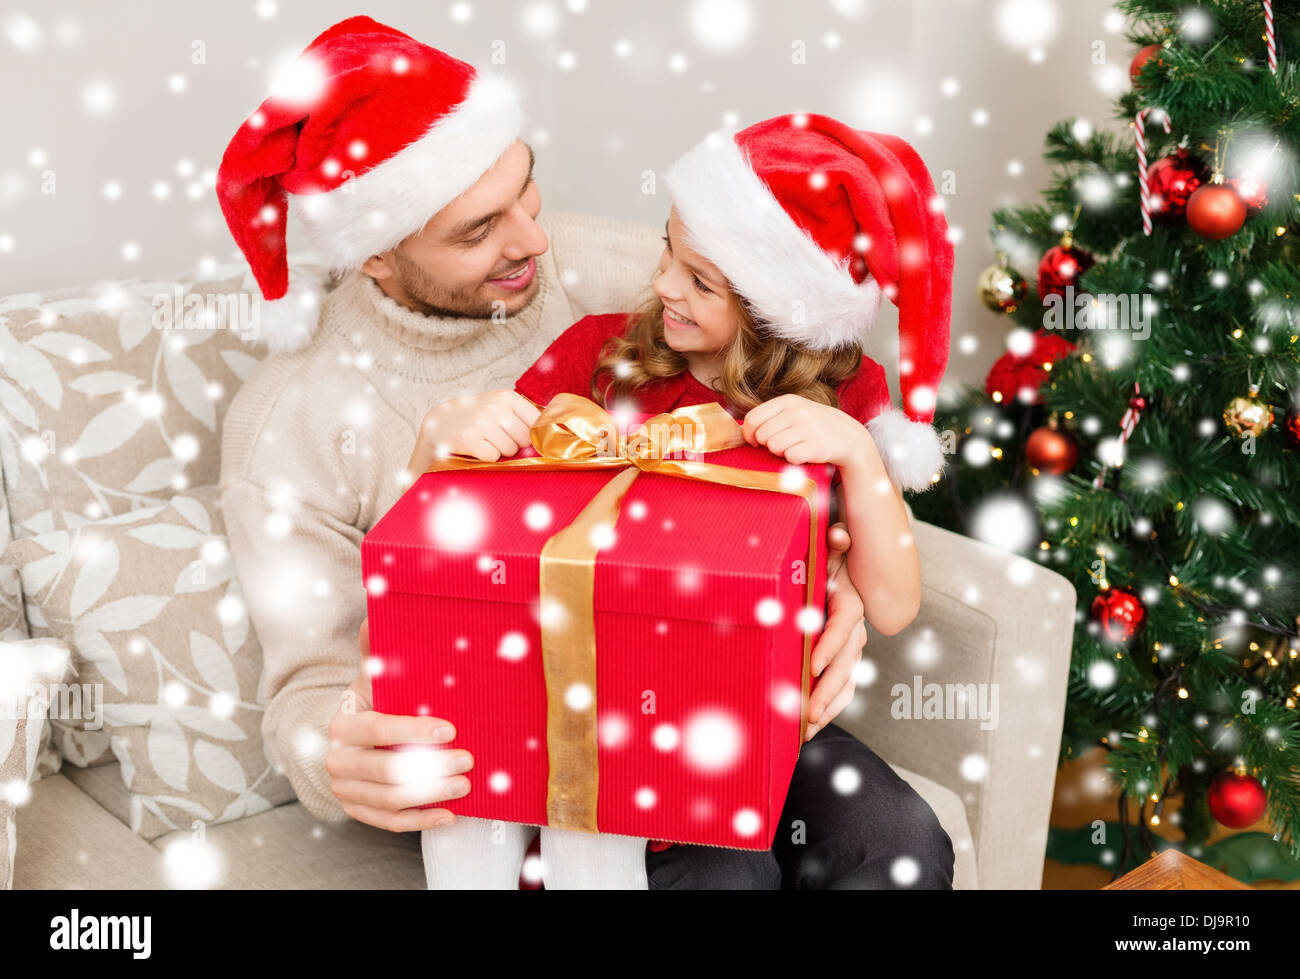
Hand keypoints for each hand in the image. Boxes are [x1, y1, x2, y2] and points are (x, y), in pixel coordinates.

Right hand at [325, 618, 474, 831]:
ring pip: (388, 800)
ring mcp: (345, 789)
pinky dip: (419, 821)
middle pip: (386, 770)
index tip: (450, 729)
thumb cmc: (375, 700)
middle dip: (429, 768)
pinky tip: (448, 815)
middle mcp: (338, 760)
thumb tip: (373, 614)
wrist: (351, 736)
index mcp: (343, 724)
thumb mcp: (374, 674)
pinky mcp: (357, 810)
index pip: (377, 729)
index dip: (413, 730)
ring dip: (429, 795)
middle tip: (467, 761)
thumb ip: (375, 649)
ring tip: (464, 786)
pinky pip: (387, 822)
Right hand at [405, 390, 540, 480]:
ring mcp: (482, 423)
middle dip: (516, 444)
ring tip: (487, 441)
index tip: (521, 436)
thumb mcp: (500, 405)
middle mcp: (496, 407)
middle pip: (525, 439)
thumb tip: (554, 431)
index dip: (531, 434)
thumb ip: (525, 415)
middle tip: (499, 438)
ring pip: (510, 450)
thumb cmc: (477, 417)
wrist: (440, 423)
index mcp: (507, 397)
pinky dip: (488, 457)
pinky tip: (478, 447)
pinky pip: (493, 457)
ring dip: (501, 451)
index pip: (536, 423)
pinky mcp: (470, 439)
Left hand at [741, 395, 870, 469]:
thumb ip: (769, 417)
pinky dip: (793, 459)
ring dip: (780, 452)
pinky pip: (790, 457)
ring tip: (793, 448)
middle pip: (762, 435)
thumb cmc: (813, 425)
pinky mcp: (816, 446)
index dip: (748, 434)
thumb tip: (740, 431)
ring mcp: (808, 428)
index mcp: (787, 401)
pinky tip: (803, 454)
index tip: (754, 441)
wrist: (847, 436)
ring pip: (774, 447)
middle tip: (780, 445)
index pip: (753, 418)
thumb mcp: (794, 411)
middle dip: (766, 445)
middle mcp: (798, 412)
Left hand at [804, 522, 866, 741]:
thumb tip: (838, 534)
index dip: (829, 646)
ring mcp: (852, 648)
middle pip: (845, 665)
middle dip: (826, 691)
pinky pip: (841, 689)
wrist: (844, 568)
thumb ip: (834, 545)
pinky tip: (808, 728)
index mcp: (850, 604)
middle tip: (808, 713)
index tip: (814, 666)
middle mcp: (856, 630)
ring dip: (827, 708)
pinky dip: (828, 708)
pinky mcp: (845, 660)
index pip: (841, 628)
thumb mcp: (829, 550)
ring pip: (846, 684)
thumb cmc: (828, 560)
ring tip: (806, 730)